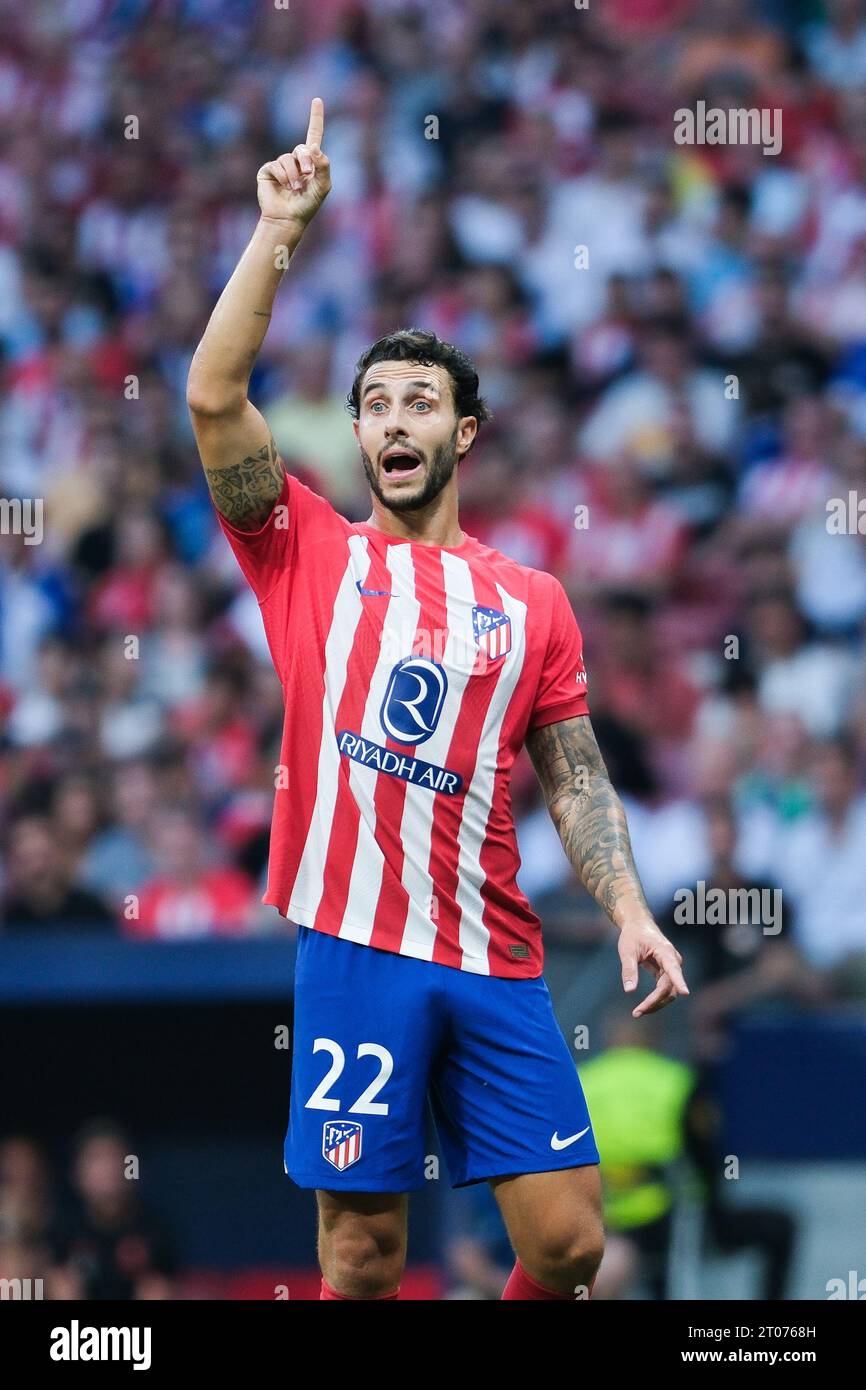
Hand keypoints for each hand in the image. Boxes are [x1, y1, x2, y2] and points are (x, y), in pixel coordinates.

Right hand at [256, 96, 330, 227]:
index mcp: (310, 162)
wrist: (288, 219)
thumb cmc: (307, 205)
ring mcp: (280, 164)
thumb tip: (314, 147)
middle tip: (307, 175)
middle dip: (306, 162)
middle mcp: (295, 160)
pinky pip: (276, 165)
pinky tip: (283, 187)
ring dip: (293, 175)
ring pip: (288, 159)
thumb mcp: (322, 186)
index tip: (317, 100)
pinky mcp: (268, 170)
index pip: (314, 134)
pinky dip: (283, 177)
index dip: (315, 117)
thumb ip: (323, 166)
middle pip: (302, 149)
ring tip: (294, 189)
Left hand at [618, 919, 688, 1016]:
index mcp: (665, 951)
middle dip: (654, 1002)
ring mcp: (672, 967)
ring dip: (656, 1003)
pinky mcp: (667, 972)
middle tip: (636, 1013)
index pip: (673, 969)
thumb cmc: (632, 936)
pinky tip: (643, 1008)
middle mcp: (673, 960)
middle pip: (669, 987)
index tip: (686, 993)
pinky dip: (655, 999)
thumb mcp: (627, 951)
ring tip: (637, 1013)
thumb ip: (629, 970)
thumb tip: (629, 991)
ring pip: (669, 992)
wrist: (638, 925)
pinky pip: (665, 990)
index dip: (679, 981)